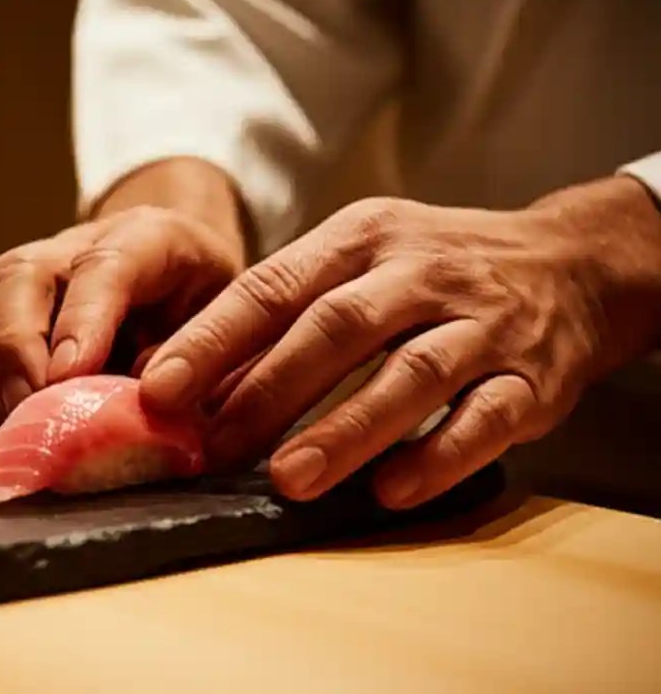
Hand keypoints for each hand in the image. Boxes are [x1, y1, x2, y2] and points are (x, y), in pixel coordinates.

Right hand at [0, 159, 244, 438]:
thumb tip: (143, 408)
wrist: (179, 284)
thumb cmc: (206, 315)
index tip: (69, 377)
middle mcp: (73, 249)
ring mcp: (25, 280)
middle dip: (16, 352)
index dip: (83, 321)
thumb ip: (194, 364)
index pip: (106, 265)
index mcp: (148, 239)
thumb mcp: (228, 330)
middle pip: (18, 276)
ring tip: (9, 433)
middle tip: (29, 416)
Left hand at [141, 175, 660, 508]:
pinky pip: (486, 419)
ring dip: (345, 430)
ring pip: (409, 375)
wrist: (571, 263)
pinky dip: (438, 456)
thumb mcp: (356, 262)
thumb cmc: (431, 271)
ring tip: (288, 478)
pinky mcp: (534, 379)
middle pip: (335, 328)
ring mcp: (481, 324)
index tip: (160, 389)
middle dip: (267, 390)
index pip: (274, 286)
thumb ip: (279, 316)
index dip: (214, 339)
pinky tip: (392, 491)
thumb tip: (182, 380)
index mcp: (361, 239)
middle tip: (212, 446)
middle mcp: (420, 273)